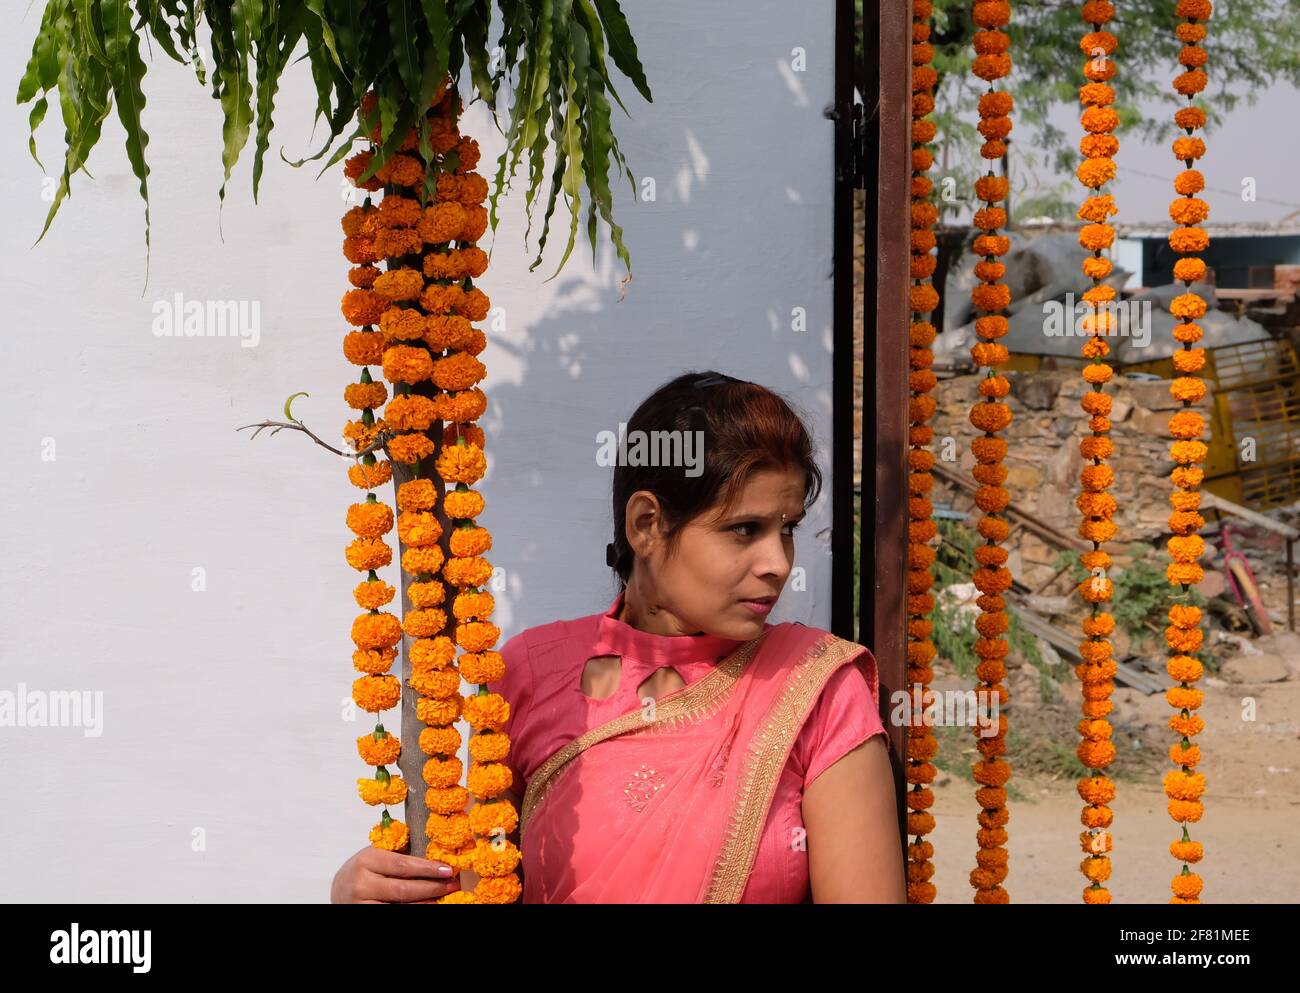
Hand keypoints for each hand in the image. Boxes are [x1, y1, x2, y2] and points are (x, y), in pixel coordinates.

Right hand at [330, 846, 460, 903]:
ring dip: (426, 903)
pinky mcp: (363, 915)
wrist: (338, 891)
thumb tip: (435, 854)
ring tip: (443, 897)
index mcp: (367, 860)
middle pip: (404, 889)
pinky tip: (427, 906)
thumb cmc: (362, 870)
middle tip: (452, 885)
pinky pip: (393, 914)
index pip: (403, 865)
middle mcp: (362, 883)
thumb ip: (398, 854)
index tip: (447, 870)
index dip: (427, 869)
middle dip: (432, 887)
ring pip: (400, 907)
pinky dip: (412, 911)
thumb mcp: (375, 856)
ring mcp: (361, 903)